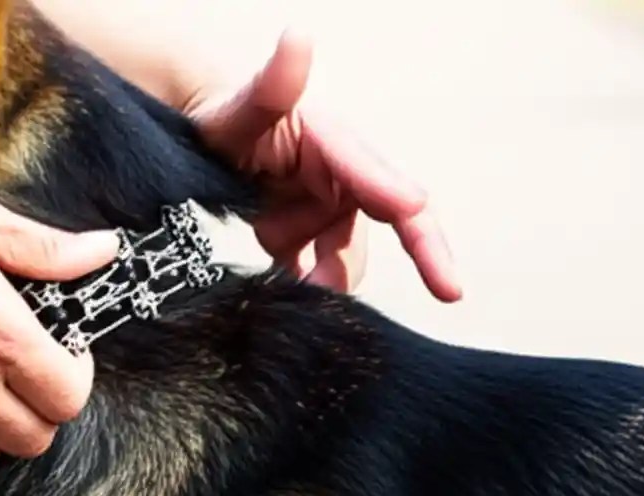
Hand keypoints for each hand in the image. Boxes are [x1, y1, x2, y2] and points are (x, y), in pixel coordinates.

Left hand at [184, 29, 461, 300]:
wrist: (193, 132)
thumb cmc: (223, 114)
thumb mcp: (242, 105)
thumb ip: (273, 81)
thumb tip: (298, 36)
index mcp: (333, 143)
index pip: (376, 174)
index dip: (401, 204)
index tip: (422, 223)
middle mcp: (339, 177)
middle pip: (391, 219)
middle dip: (422, 253)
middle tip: (449, 290)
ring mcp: (321, 209)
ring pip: (344, 256)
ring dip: (333, 282)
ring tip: (309, 305)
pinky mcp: (299, 235)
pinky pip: (314, 270)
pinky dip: (309, 290)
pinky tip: (297, 310)